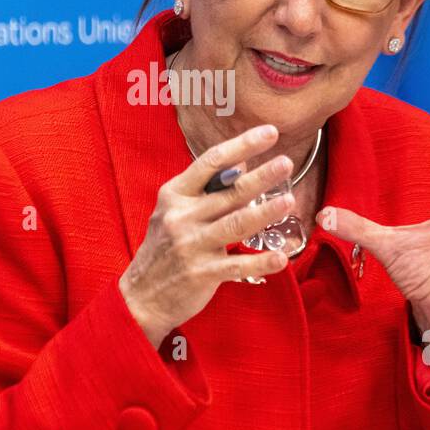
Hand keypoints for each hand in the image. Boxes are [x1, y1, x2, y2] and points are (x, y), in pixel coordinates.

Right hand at [119, 124, 295, 348]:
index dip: (242, 145)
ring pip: (235, 224)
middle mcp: (182, 216)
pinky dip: (261, 261)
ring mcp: (191, 245)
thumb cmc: (164, 248)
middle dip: (261, 177)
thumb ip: (205, 189)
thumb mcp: (175, 211)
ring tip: (289, 201)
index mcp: (175, 195)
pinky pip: (237, 266)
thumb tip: (241, 163)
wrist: (141, 296)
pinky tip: (281, 257)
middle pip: (228, 192)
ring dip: (265, 213)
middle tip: (286, 163)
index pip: (211, 162)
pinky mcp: (201, 274)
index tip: (269, 133)